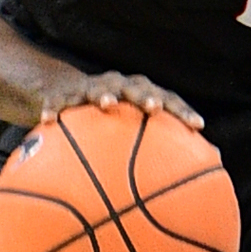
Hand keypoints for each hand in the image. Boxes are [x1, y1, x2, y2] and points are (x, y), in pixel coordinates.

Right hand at [39, 69, 203, 130]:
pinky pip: (57, 102)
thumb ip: (161, 146)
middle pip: (135, 88)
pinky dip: (53, 109)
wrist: (67, 91)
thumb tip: (202, 165)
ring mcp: (90, 88)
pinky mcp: (63, 95)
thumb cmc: (109, 118)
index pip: (168, 99)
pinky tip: (47, 120)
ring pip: (97, 88)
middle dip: (145, 96)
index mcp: (140, 94)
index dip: (183, 111)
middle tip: (154, 108)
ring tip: (106, 103)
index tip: (198, 126)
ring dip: (102, 93)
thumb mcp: (132, 129)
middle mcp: (119, 86)